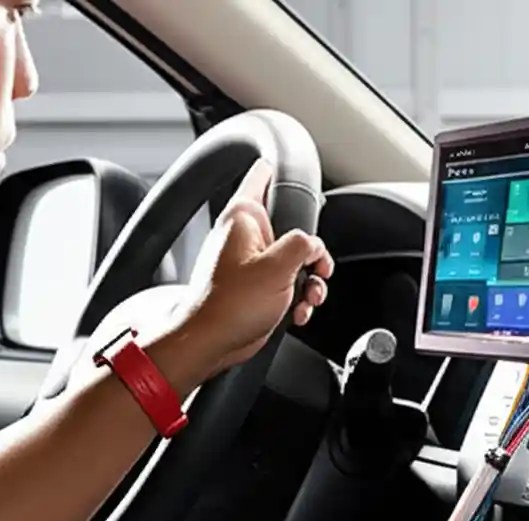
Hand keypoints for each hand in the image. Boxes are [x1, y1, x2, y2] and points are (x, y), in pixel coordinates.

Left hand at [183, 158, 333, 373]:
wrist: (212, 342)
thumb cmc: (230, 305)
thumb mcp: (279, 267)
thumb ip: (305, 245)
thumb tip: (314, 246)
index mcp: (244, 217)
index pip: (262, 175)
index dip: (281, 169)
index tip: (295, 169)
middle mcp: (247, 235)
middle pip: (294, 227)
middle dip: (312, 254)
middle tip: (316, 267)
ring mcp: (252, 262)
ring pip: (296, 261)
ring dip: (308, 282)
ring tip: (306, 298)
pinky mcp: (256, 287)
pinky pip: (287, 284)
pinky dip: (296, 298)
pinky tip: (296, 312)